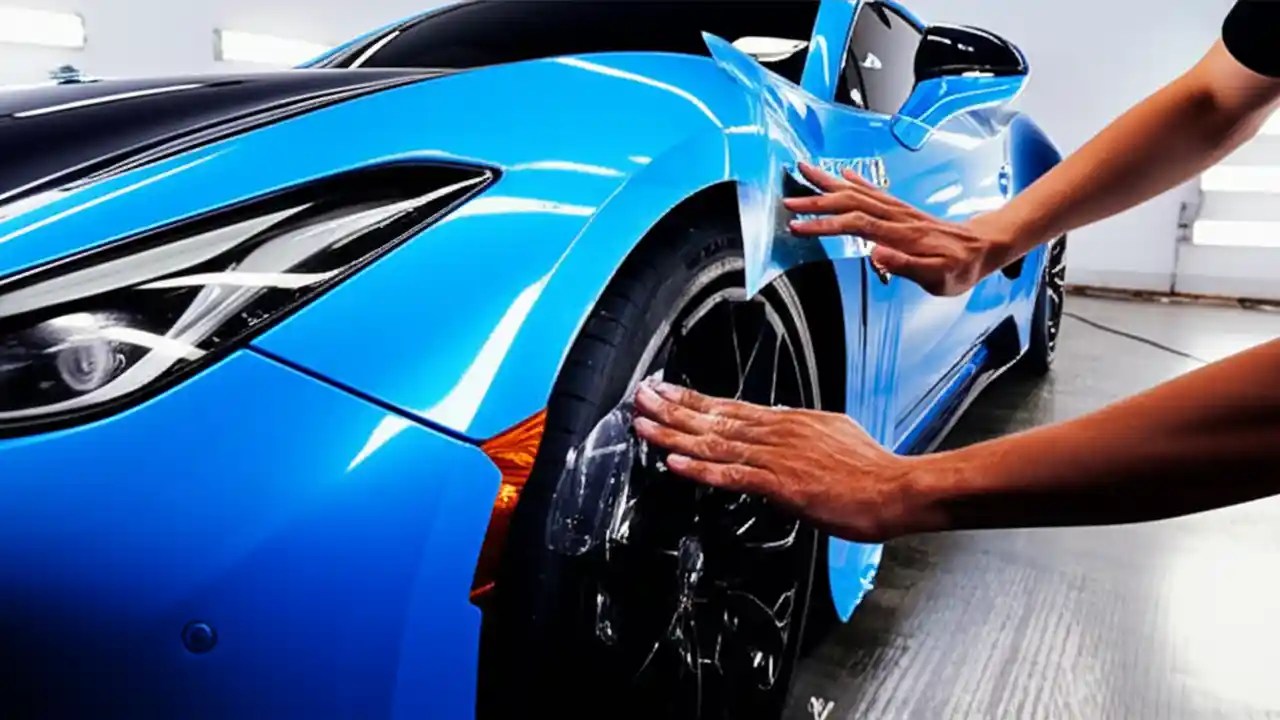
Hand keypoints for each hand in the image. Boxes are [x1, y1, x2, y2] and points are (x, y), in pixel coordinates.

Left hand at [632, 382, 943, 542]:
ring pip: (715, 443)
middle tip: (639, 396)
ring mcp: (776, 456)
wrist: (897, 487)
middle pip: (714, 417)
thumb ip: (799, 431)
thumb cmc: (870, 469)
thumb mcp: (831, 433)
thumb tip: (781, 424)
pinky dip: (701, 469)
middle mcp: (776, 432)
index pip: (730, 406)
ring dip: (675, 433)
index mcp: (787, 421)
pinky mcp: (782, 484)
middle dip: (672, 407)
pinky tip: (675, 462)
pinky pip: (733, 475)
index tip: (666, 390)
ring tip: (643, 424)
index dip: (693, 399)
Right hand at [782, 162, 1019, 295]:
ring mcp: (899, 210)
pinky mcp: (902, 209)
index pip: (856, 224)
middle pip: (850, 202)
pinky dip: (855, 180)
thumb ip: (908, 267)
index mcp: (902, 235)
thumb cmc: (961, 268)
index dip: (826, 224)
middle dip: (817, 200)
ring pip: (858, 191)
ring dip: (829, 182)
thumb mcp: (939, 278)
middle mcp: (898, 217)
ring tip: (804, 170)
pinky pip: (874, 190)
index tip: (799, 226)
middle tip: (788, 198)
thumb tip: (877, 255)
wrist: (983, 249)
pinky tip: (842, 175)